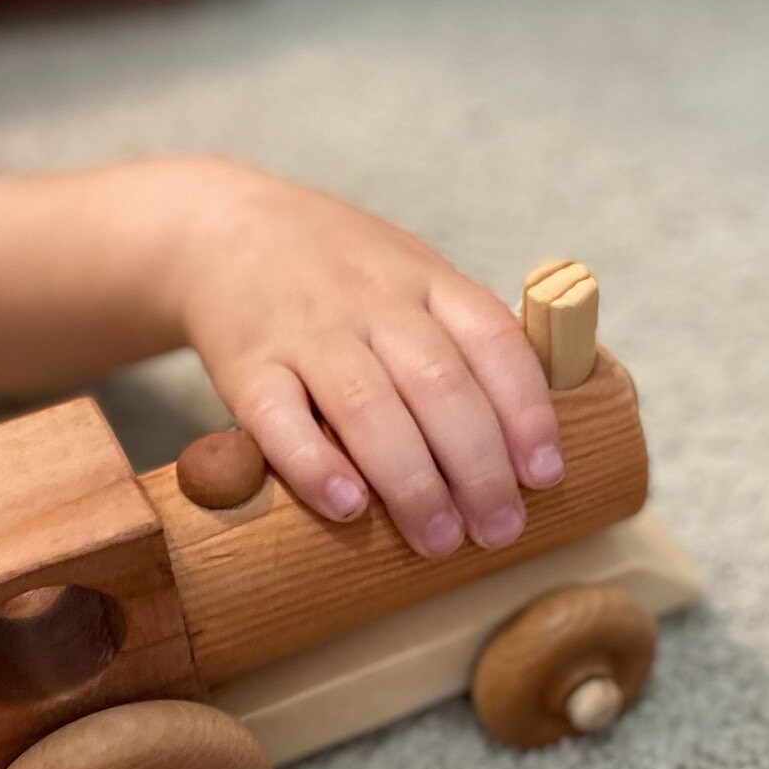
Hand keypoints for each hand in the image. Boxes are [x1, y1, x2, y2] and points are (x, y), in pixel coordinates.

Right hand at [175, 165, 564, 557]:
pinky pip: (280, 418)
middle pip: (439, 385)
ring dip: (412, 482)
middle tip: (499, 530)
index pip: (493, 341)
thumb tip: (524, 436)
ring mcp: (307, 331)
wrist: (224, 228)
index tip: (544, 476)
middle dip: (479, 467)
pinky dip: (315, 466)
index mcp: (425, 279)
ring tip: (437, 540)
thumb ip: (462, 338)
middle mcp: (372, 301)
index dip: (526, 412)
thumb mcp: (411, 274)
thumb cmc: (336, 272)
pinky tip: (347, 508)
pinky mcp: (246, 365)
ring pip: (369, 407)